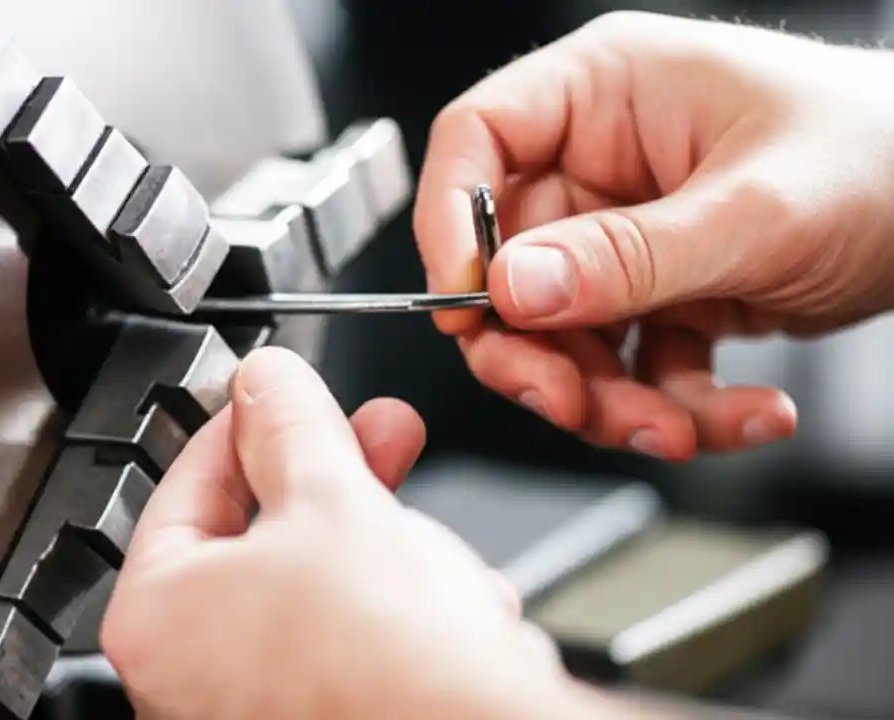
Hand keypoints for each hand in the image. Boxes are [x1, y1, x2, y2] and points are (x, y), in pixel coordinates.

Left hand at [101, 348, 577, 719]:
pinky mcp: (318, 719)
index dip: (248, 424)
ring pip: (316, 587)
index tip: (283, 398)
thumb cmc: (388, 663)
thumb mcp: (331, 495)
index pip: (186, 487)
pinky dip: (398, 612)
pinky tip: (451, 600)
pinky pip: (350, 642)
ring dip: (382, 548)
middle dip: (334, 480)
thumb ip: (288, 422)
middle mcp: (186, 680)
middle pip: (257, 536)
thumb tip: (268, 383)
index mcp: (156, 621)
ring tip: (433, 541)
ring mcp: (250, 709)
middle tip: (373, 436)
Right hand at [415, 11, 893, 458]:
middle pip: (509, 263)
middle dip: (538, 349)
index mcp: (606, 91)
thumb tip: (513, 289)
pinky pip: (628, 364)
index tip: (468, 304)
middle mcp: (602, 160)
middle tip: (568, 401)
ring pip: (563, 333)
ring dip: (612, 399)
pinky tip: (741, 414)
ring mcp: (629, 232)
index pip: (477, 139)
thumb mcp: (754, 209)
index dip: (452, 224)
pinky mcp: (662, 293)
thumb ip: (627, 257)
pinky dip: (674, 406)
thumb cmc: (889, 153)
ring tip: (681, 427)